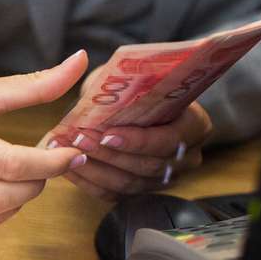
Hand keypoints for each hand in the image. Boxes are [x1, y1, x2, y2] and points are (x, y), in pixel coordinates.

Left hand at [46, 87, 212, 201]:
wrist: (139, 106)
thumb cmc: (138, 88)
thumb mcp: (135, 76)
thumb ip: (120, 80)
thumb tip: (81, 64)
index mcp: (195, 126)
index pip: (169, 141)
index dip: (138, 141)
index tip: (107, 134)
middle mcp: (185, 158)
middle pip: (147, 166)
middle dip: (108, 154)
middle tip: (78, 139)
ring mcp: (163, 179)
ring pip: (128, 184)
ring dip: (93, 168)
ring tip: (65, 151)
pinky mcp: (140, 192)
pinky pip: (113, 194)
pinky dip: (87, 181)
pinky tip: (65, 166)